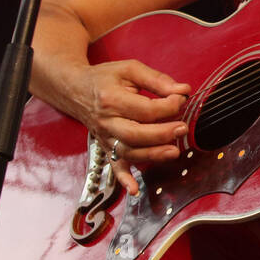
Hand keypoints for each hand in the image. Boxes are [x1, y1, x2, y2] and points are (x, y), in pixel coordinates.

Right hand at [71, 59, 191, 196]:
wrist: (75, 89)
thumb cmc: (105, 79)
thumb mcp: (130, 69)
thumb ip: (157, 80)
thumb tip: (183, 90)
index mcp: (112, 99)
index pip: (145, 109)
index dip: (168, 106)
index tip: (181, 99)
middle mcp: (107, 122)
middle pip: (136, 134)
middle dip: (163, 133)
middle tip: (182, 128)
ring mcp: (105, 138)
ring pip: (129, 152)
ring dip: (153, 154)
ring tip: (174, 151)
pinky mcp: (106, 148)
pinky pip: (114, 167)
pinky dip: (124, 180)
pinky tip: (134, 189)